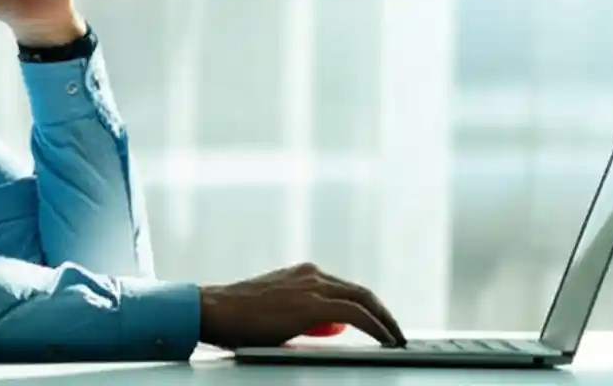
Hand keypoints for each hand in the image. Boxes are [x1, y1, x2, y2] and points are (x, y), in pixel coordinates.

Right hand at [198, 262, 404, 349]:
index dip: (368, 306)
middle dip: (383, 313)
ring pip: (363, 299)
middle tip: (396, 331)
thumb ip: (306, 314)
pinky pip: (356, 314)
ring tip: (396, 337)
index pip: (346, 288)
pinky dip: (375, 326)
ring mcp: (313, 286)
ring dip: (384, 320)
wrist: (216, 310)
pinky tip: (385, 339)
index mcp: (303, 273)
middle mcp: (312, 274)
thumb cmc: (239, 315)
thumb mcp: (279, 309)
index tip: (381, 321)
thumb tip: (333, 327)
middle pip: (361, 291)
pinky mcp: (312, 304)